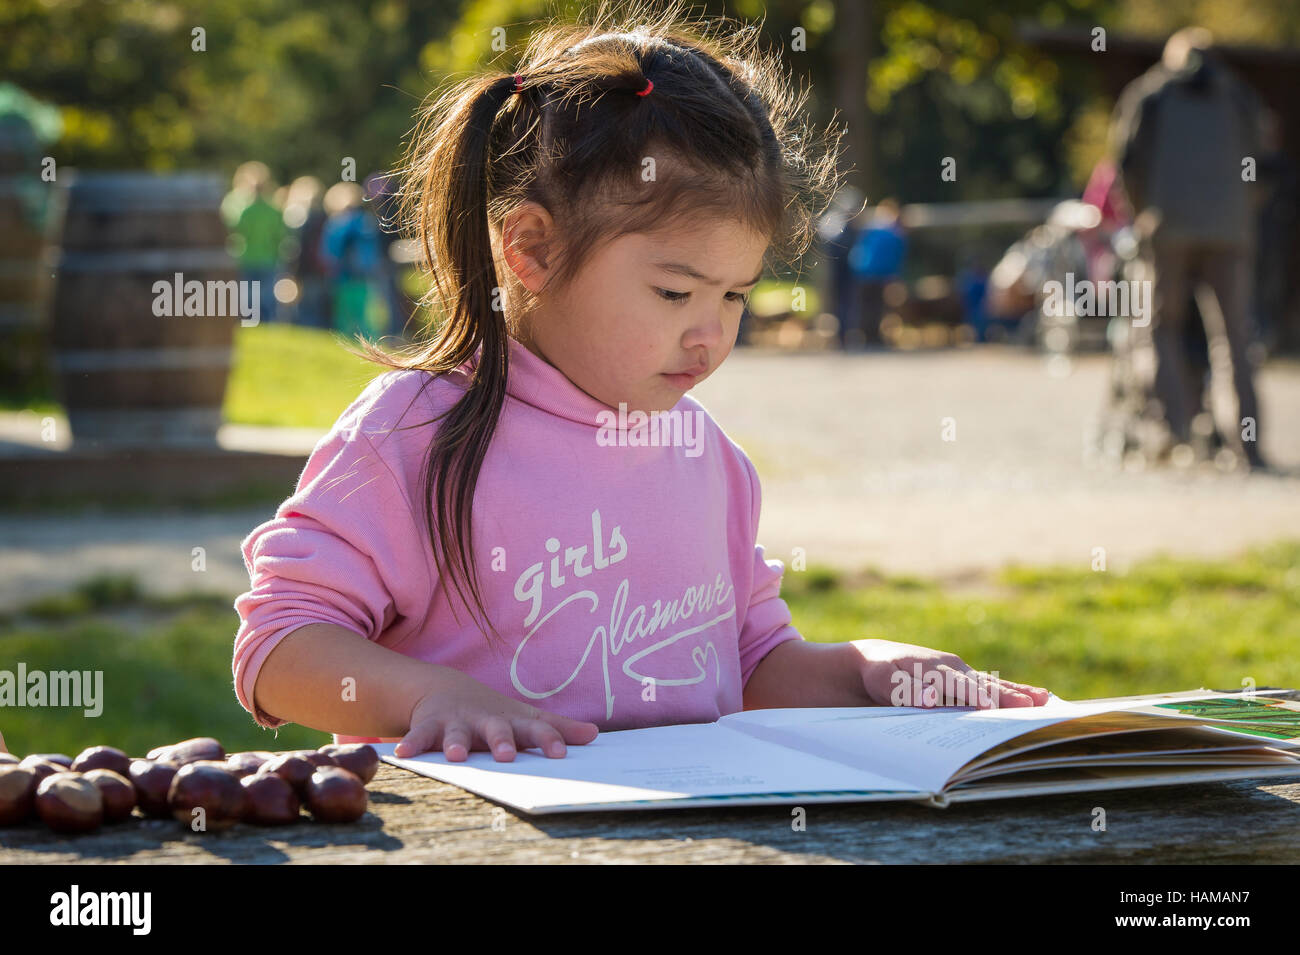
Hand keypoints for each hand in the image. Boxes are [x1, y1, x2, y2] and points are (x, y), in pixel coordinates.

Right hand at [394, 666, 599, 761]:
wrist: (446, 689)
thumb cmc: (494, 714)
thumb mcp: (524, 719)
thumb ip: (557, 727)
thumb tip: (594, 734)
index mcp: (511, 722)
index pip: (535, 730)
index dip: (548, 740)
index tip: (560, 754)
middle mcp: (485, 721)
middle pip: (496, 731)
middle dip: (501, 742)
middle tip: (506, 755)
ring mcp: (456, 723)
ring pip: (456, 735)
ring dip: (455, 744)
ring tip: (455, 756)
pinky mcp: (429, 726)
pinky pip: (418, 737)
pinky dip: (412, 744)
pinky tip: (402, 754)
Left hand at [849, 639, 1050, 708]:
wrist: (874, 662)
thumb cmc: (879, 672)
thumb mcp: (883, 681)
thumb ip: (903, 690)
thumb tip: (929, 698)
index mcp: (934, 667)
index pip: (957, 684)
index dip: (972, 695)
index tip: (988, 705)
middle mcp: (953, 668)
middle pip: (983, 684)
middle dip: (1006, 695)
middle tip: (1031, 705)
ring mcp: (961, 674)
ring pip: (992, 684)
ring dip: (1016, 692)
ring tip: (1044, 700)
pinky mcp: (964, 683)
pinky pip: (990, 687)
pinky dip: (1010, 691)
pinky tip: (1033, 697)